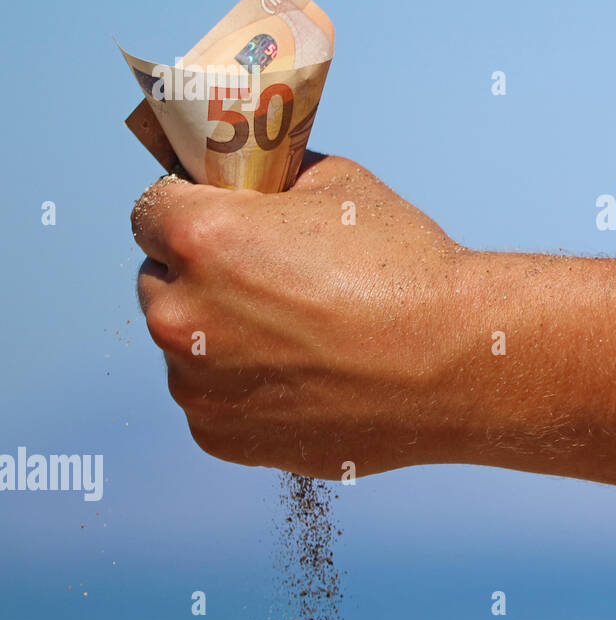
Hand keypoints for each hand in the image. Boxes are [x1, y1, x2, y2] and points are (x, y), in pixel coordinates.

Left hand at [131, 154, 469, 478]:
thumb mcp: (340, 184)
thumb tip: (254, 185)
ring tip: (300, 336)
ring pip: (187, 347)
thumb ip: (276, 182)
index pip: (151, 210)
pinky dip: (245, 388)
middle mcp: (182, 314)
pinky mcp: (221, 436)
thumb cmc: (407, 268)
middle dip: (198, 276)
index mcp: (202, 239)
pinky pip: (214, 399)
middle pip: (159, 281)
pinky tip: (306, 376)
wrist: (459, 362)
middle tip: (264, 279)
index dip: (187, 209)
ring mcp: (197, 385)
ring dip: (220, 336)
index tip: (216, 220)